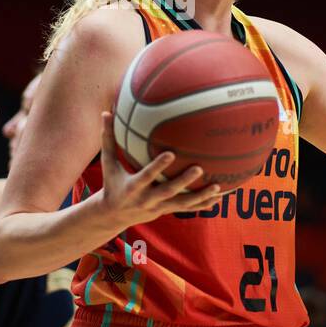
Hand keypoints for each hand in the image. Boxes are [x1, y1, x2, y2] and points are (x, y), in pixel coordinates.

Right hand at [96, 111, 222, 227]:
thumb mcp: (107, 163)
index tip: (171, 153)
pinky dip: (202, 204)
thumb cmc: (111, 182)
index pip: (147, 175)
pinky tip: (219, 198)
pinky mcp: (165, 210)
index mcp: (133, 186)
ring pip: (181, 203)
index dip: (158, 166)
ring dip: (200, 196)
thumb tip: (106, 112)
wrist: (113, 214)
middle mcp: (146, 199)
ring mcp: (158, 207)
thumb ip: (108, 139)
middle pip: (168, 191)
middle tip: (199, 168)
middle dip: (184, 181)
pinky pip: (186, 208)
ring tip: (217, 187)